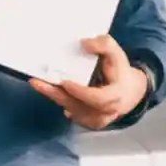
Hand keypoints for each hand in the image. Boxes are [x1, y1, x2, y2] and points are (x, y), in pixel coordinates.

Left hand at [28, 34, 147, 129]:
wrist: (129, 91)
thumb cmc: (119, 71)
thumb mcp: (117, 54)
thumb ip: (104, 45)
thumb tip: (84, 44)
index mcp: (115, 96)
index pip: (98, 99)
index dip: (81, 92)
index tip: (65, 82)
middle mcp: (105, 112)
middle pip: (77, 106)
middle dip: (56, 93)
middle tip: (36, 82)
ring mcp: (95, 119)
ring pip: (71, 109)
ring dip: (53, 96)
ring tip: (37, 83)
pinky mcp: (87, 121)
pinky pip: (70, 112)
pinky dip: (59, 100)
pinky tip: (48, 89)